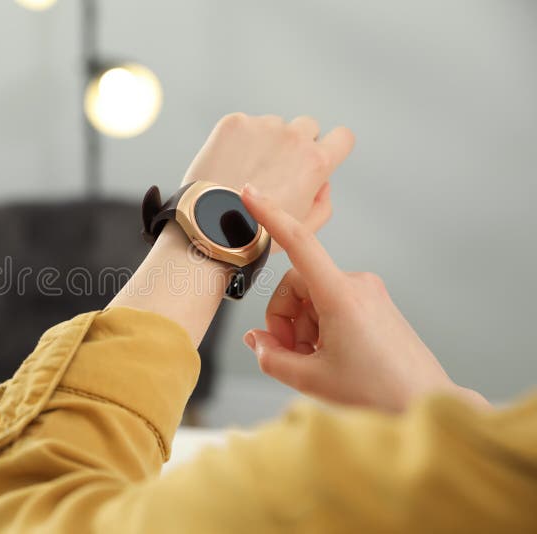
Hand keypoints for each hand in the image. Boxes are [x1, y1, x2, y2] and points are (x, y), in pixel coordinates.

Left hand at [183, 113, 353, 249]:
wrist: (209, 225)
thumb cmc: (255, 233)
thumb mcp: (303, 230)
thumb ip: (323, 202)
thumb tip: (323, 182)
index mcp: (317, 162)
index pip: (343, 137)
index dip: (332, 147)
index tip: (317, 155)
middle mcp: (294, 137)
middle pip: (306, 127)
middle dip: (295, 144)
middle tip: (274, 170)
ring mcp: (263, 126)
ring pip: (274, 126)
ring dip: (265, 142)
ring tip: (244, 172)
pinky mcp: (235, 123)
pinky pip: (245, 125)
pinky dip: (239, 141)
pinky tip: (228, 165)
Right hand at [240, 185, 488, 411]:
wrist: (425, 404)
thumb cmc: (378, 393)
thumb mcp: (310, 379)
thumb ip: (271, 357)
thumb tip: (256, 341)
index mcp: (341, 296)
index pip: (299, 243)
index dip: (270, 216)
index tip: (251, 195)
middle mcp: (357, 285)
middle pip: (296, 284)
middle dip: (285, 318)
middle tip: (289, 354)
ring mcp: (369, 292)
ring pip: (312, 296)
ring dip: (302, 326)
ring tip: (314, 361)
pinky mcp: (374, 302)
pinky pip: (331, 302)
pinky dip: (319, 326)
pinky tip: (328, 354)